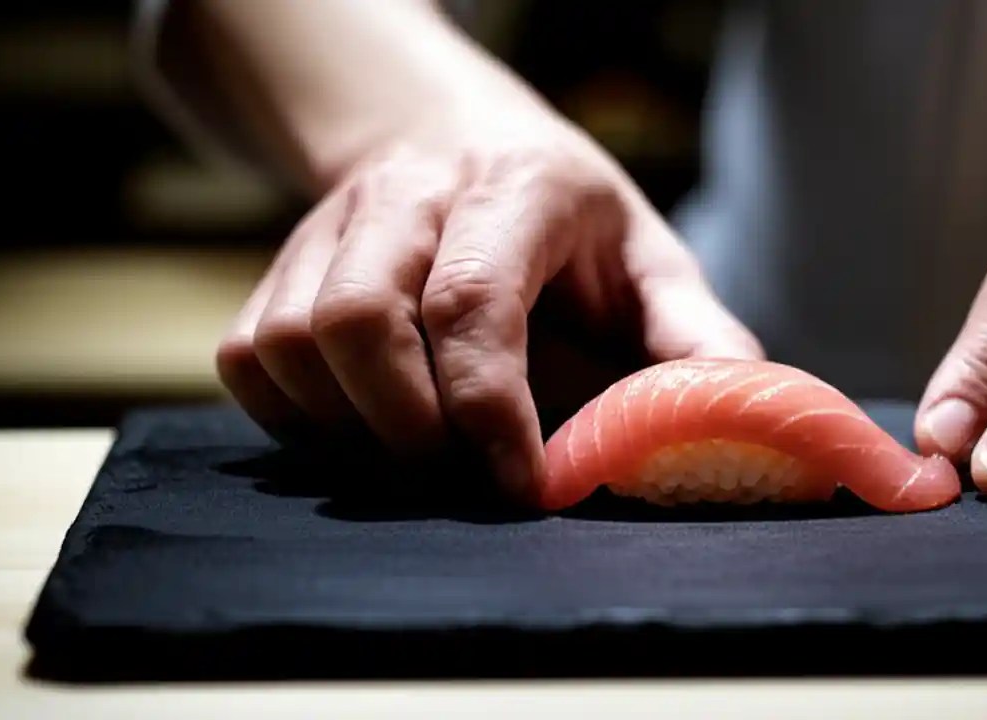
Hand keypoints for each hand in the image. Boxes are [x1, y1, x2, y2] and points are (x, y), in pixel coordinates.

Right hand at [216, 111, 761, 497]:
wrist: (457, 136)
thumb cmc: (563, 218)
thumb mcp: (647, 258)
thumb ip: (693, 338)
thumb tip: (737, 421)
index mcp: (518, 187)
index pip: (473, 300)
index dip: (490, 411)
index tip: (525, 488)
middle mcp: (411, 194)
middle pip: (357, 317)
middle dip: (409, 429)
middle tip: (465, 474)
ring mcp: (332, 225)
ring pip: (290, 341)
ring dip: (349, 430)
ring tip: (418, 452)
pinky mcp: (281, 262)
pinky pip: (250, 356)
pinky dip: (296, 418)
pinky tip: (362, 427)